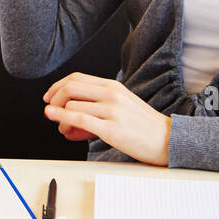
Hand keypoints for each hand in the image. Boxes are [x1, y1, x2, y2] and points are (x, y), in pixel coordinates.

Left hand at [43, 72, 170, 165]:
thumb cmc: (144, 125)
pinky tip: (55, 119)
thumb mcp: (122, 104)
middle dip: (53, 98)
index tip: (49, 96)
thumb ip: (98, 102)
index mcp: (113, 86)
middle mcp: (111, 95)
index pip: (76, 78)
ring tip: (63, 129)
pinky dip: (62, 117)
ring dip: (60, 118)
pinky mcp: (112, 129)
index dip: (57, 85)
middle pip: (70, 87)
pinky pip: (80, 119)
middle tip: (49, 109)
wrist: (170, 140)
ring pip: (72, 105)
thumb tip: (69, 111)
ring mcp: (112, 111)